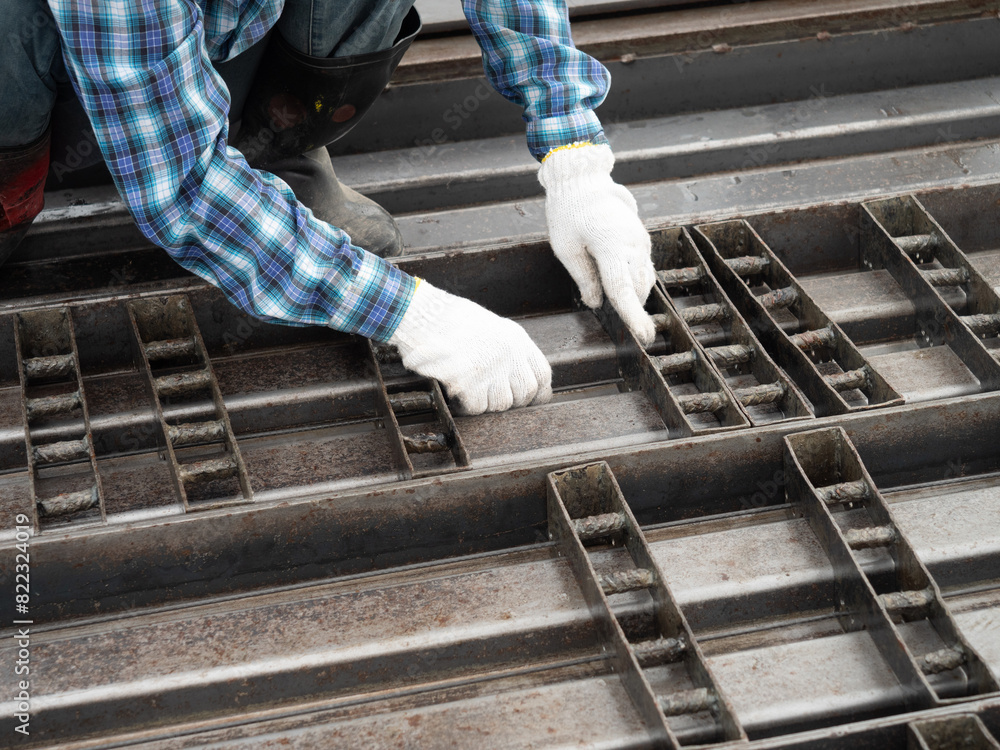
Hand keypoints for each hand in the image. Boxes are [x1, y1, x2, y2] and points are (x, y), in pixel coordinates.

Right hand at [388, 280, 551, 414]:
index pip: (542, 375)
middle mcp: (508, 355)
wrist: (421, 314)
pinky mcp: (468, 383)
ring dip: (485, 402)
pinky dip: (465, 405)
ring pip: (500, 404)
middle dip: (510, 400)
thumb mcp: (489, 325)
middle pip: (524, 393)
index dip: (537, 392)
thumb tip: (515, 375)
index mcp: (516, 339)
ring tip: (470, 390)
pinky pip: (476, 407)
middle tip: (492, 396)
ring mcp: (490, 370)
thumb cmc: (448, 318)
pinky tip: (456, 394)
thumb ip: (507, 349)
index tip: (530, 399)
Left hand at [538, 143, 656, 345]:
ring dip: (634, 296)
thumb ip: (584, 278)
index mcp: (611, 247)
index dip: (633, 317)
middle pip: (637, 289)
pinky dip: (636, 282)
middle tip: (634, 331)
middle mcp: (633, 244)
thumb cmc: (569, 212)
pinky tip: (623, 287)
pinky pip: (643, 268)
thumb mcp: (566, 248)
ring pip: (644, 280)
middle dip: (635, 310)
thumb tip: (596, 302)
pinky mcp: (641, 239)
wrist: (584, 181)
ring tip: (623, 307)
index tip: (644, 337)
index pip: (624, 290)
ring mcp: (640, 241)